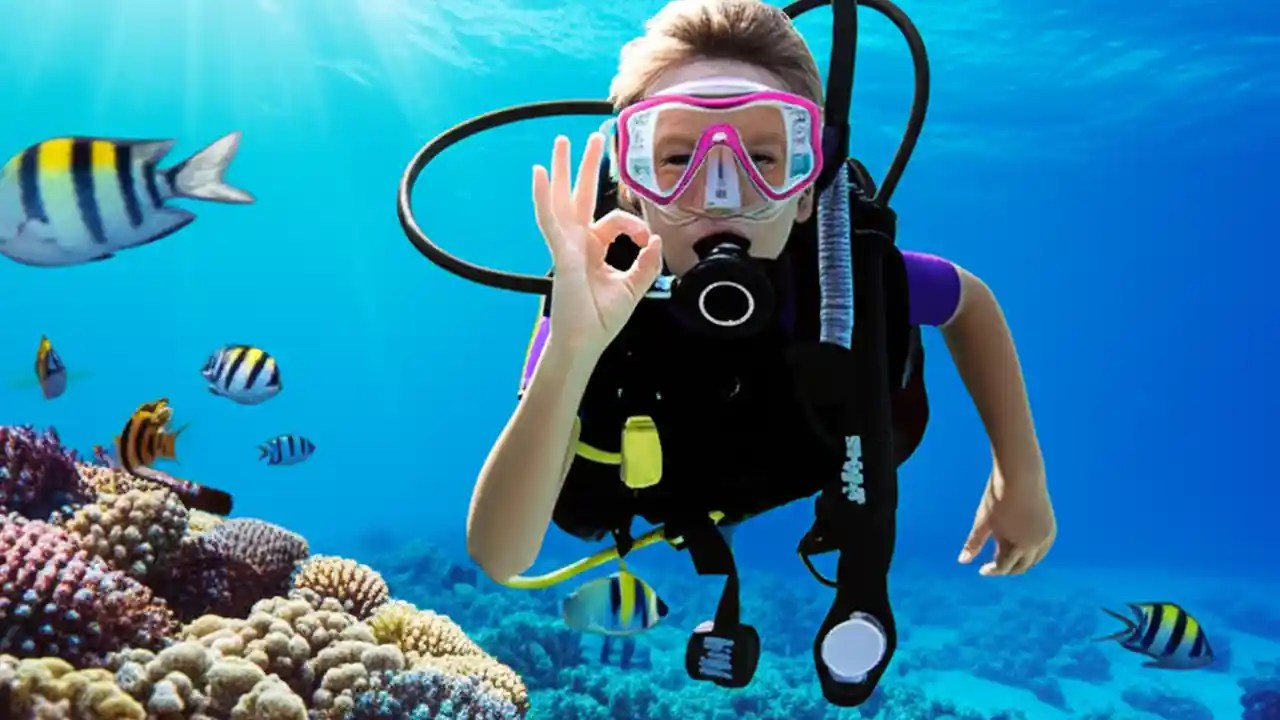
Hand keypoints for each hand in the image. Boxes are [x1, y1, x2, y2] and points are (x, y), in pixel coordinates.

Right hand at [533, 133, 663, 356]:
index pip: (613, 221)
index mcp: (594, 249)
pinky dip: (543, 197)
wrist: (585, 342)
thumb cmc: (601, 320)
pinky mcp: (561, 252)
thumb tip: (654, 240)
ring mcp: (567, 245)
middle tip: (593, 138)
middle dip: (587, 166)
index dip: (633, 225)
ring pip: (562, 199)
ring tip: (561, 141)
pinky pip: (549, 220)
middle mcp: (578, 242)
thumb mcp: (633, 288)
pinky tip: (539, 175)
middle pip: (581, 196)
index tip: (647, 240)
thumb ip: (646, 264)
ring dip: (562, 169)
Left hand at [958, 466, 1055, 575]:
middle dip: (1007, 568)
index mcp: (1020, 545)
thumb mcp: (984, 521)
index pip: (1004, 566)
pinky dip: (1033, 552)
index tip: (982, 570)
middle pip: (1022, 566)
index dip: (992, 570)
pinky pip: (1043, 548)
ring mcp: (1046, 535)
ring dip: (1022, 562)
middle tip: (994, 565)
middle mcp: (1037, 544)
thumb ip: (974, 543)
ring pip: (1035, 559)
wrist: (1020, 474)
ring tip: (1007, 558)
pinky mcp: (1051, 526)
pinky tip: (1023, 547)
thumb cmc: (998, 497)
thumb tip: (962, 561)